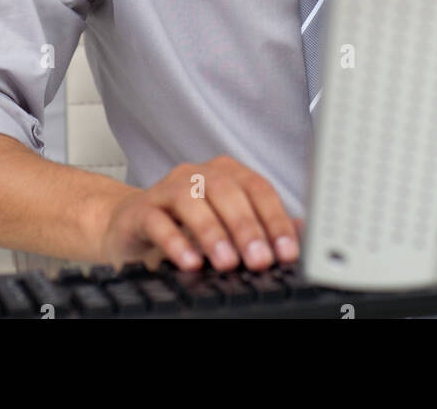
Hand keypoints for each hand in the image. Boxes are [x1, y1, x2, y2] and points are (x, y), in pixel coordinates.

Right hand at [98, 155, 300, 272]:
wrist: (132, 224)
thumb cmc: (186, 223)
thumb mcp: (228, 224)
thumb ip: (263, 225)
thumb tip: (303, 233)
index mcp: (224, 174)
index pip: (257, 188)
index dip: (274, 218)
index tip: (286, 251)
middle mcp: (196, 175)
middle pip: (225, 190)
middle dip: (246, 226)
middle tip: (259, 259)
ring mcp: (166, 189)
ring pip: (191, 200)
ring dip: (212, 231)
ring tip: (226, 262)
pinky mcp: (140, 211)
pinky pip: (157, 220)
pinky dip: (174, 240)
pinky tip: (189, 261)